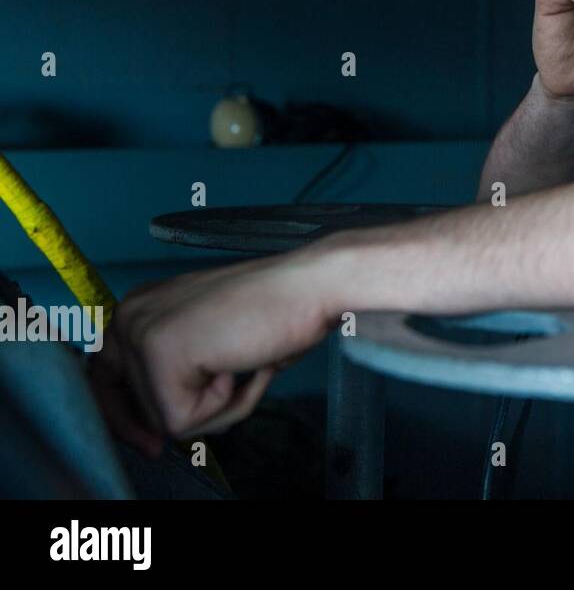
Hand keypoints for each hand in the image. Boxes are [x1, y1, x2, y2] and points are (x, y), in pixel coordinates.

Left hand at [87, 250, 334, 451]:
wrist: (313, 286)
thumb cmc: (281, 310)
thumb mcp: (216, 340)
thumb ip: (184, 370)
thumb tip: (162, 425)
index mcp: (142, 307)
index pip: (104, 378)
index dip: (126, 417)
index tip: (149, 443)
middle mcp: (131, 314)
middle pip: (138, 408)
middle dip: (194, 409)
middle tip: (237, 380)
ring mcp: (141, 332)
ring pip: (163, 420)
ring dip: (218, 408)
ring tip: (249, 366)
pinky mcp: (161, 353)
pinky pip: (182, 421)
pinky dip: (226, 407)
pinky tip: (246, 368)